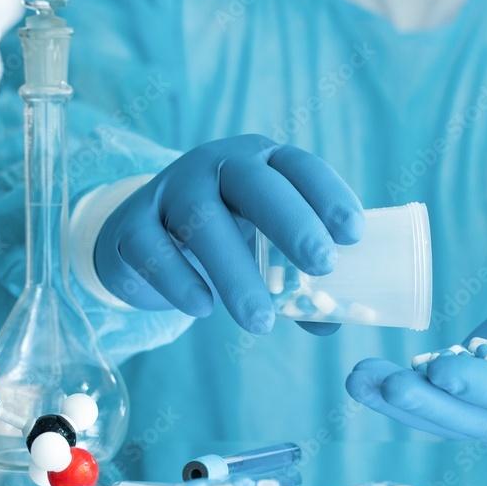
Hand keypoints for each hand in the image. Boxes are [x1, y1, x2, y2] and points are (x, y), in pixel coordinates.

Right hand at [95, 135, 363, 333]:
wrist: (145, 238)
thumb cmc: (225, 238)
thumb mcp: (263, 250)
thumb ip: (297, 282)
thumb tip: (329, 323)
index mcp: (261, 162)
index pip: (300, 167)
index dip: (329, 196)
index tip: (353, 234)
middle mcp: (216, 165)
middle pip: (255, 183)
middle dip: (292, 222)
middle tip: (322, 264)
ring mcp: (170, 190)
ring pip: (201, 221)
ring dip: (235, 273)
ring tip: (260, 321)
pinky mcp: (132, 224)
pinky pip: (152, 248)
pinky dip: (179, 280)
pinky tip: (202, 308)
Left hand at [346, 259, 486, 452]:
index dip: (484, 387)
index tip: (440, 370)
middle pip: (476, 418)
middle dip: (424, 403)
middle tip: (374, 381)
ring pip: (449, 415)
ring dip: (400, 400)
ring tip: (357, 378)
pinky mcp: (479, 397)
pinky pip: (439, 401)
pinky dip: (403, 391)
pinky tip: (367, 378)